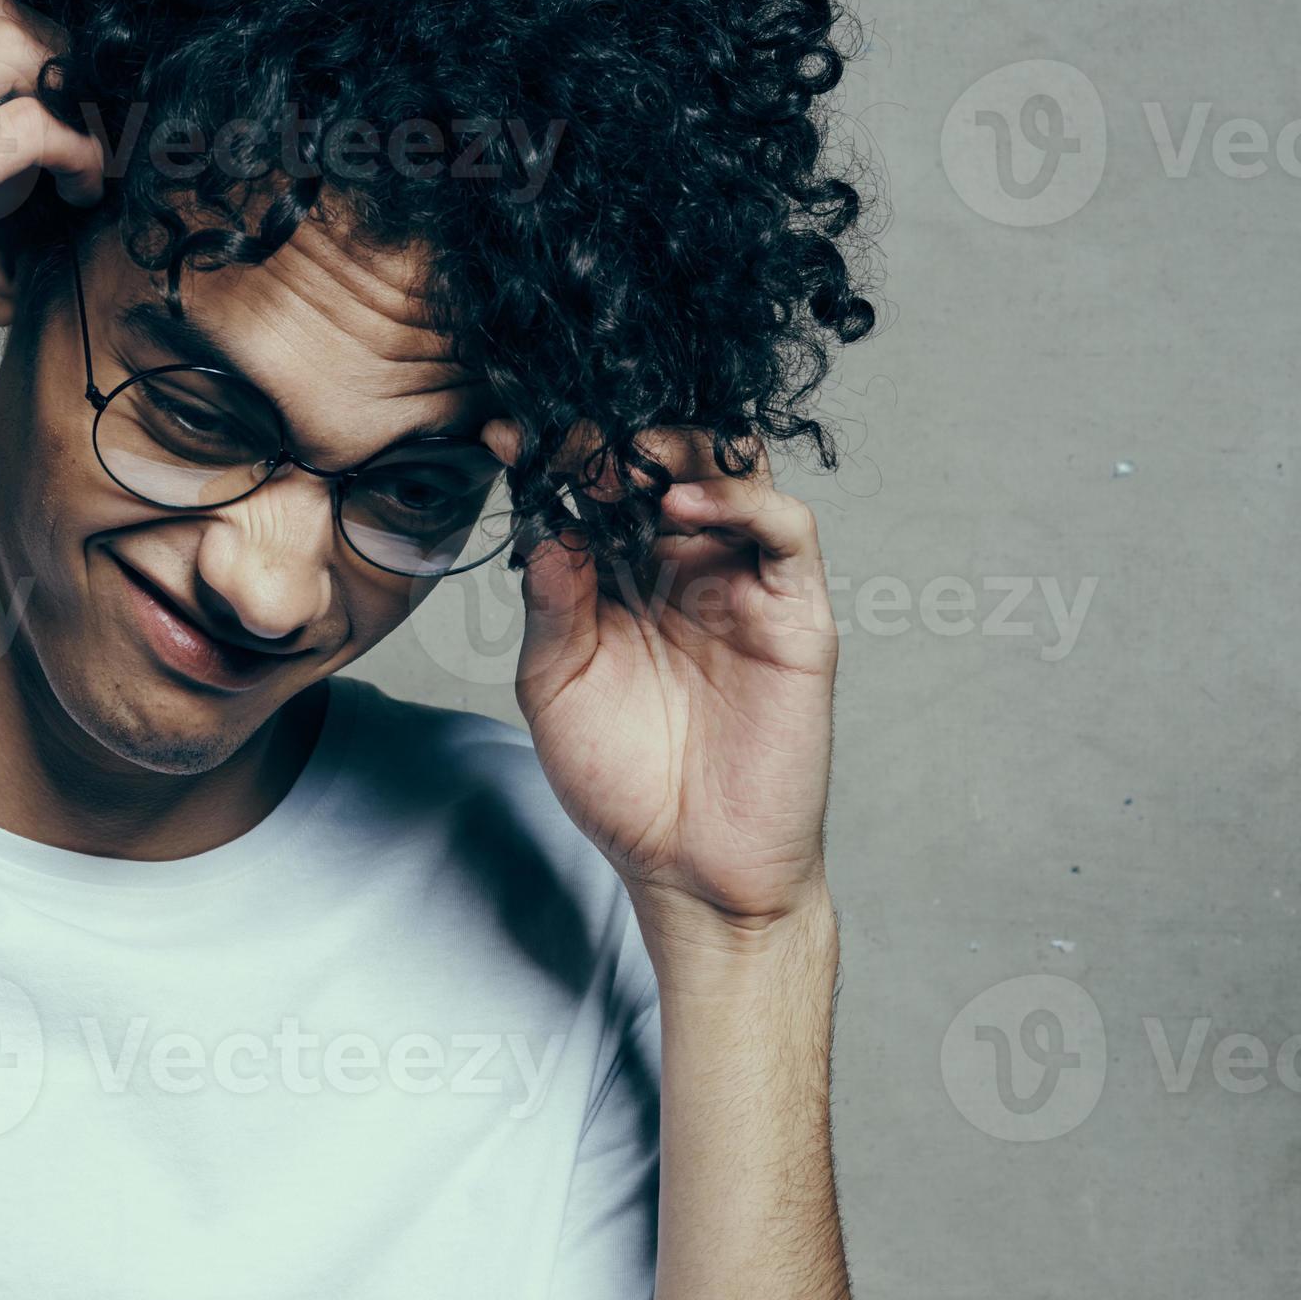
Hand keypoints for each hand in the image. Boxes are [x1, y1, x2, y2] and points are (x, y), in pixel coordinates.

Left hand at [499, 427, 839, 946]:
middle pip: (664, 464)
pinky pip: (785, 530)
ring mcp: (742, 584)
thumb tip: (543, 528)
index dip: (556, 457)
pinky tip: (681, 507)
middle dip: (614, 437)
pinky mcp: (795, 612)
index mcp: (621, 579)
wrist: (690, 870)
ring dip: (678, 450)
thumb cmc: (622, 785)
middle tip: (567, 429)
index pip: (595, 491)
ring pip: (731, 474)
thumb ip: (552, 606)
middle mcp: (684, 568)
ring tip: (621, 457)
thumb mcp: (555, 688)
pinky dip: (739, 501)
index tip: (504, 432)